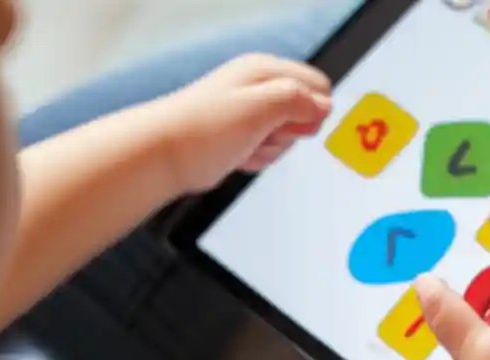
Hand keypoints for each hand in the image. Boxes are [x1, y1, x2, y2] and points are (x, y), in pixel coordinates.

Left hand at [153, 54, 331, 192]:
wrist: (164, 154)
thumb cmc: (206, 128)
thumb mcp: (262, 107)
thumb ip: (299, 101)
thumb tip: (325, 106)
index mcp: (266, 71)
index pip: (318, 87)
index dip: (312, 111)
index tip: (287, 123)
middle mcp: (261, 88)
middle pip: (305, 115)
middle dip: (289, 134)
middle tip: (261, 134)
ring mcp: (252, 113)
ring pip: (288, 137)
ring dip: (271, 150)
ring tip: (245, 146)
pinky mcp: (243, 136)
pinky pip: (269, 150)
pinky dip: (258, 158)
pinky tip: (238, 156)